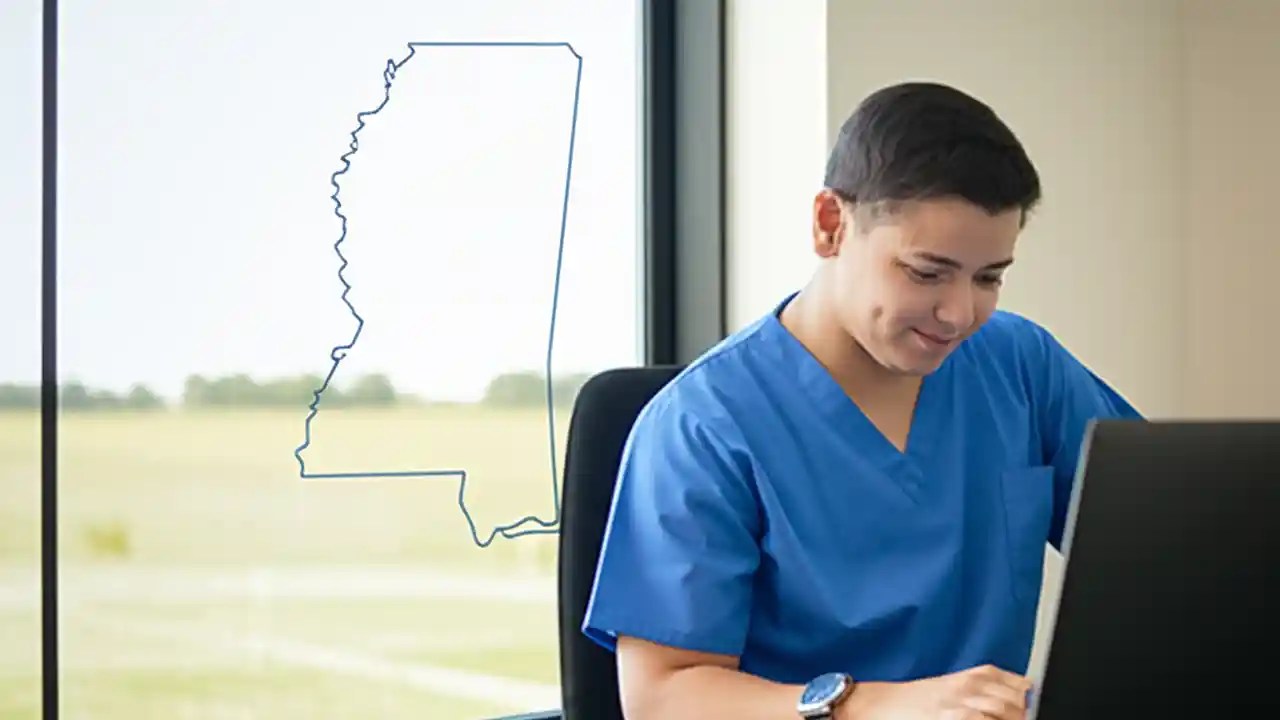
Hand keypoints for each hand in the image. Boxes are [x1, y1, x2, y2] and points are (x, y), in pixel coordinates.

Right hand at [840, 664, 1031, 719]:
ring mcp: (962, 708)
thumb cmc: (914, 700)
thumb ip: (980, 689)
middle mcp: (969, 689)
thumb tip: (1016, 696)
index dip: (1025, 698)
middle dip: (1020, 715)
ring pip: (1006, 714)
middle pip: (1015, 704)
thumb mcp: (950, 687)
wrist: (881, 706)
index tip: (1027, 705)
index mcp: (970, 677)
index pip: (1017, 685)